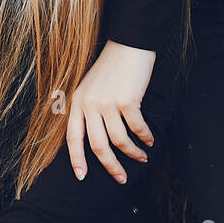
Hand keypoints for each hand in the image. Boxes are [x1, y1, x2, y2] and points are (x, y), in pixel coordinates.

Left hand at [66, 40, 156, 183]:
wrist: (129, 44)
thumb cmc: (112, 67)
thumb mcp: (90, 86)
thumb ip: (88, 109)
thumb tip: (96, 139)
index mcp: (77, 101)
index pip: (73, 137)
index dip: (76, 159)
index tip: (82, 176)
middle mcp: (89, 104)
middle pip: (98, 146)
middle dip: (111, 166)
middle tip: (122, 178)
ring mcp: (108, 102)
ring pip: (119, 140)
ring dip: (133, 153)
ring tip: (143, 157)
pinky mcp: (128, 100)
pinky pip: (137, 128)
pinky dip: (145, 137)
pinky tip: (150, 140)